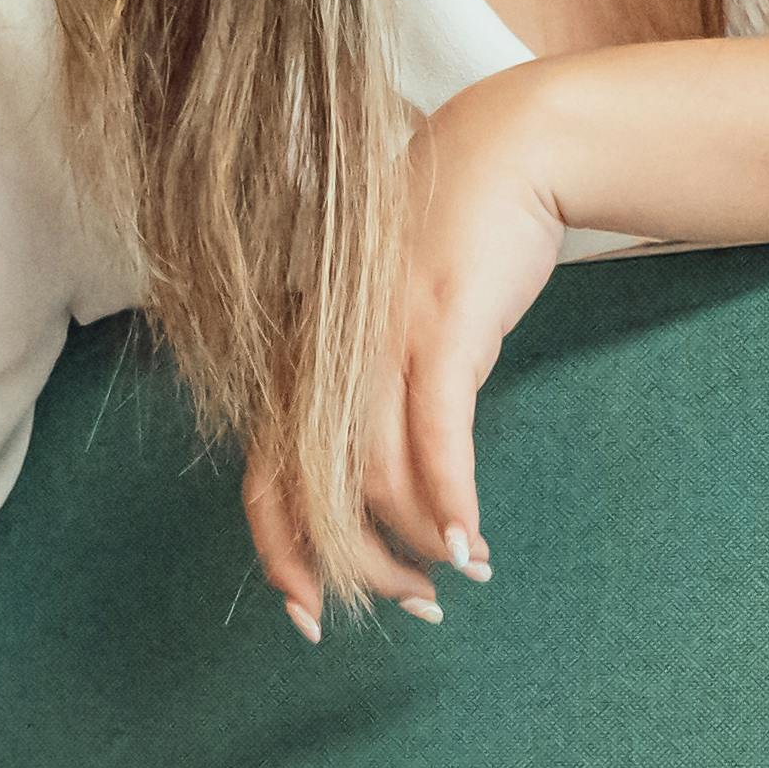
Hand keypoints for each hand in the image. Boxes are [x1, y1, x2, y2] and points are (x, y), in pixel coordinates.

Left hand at [244, 63, 567, 634]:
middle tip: (412, 605)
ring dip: (420, 543)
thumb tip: (384, 482)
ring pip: (376, 479)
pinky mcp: (437, 325)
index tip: (309, 615)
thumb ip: (372, 392)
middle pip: (316, 494)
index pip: (265, 478)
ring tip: (462, 569)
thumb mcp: (391, 327)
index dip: (280, 553)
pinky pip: (435, 441)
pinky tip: (471, 542)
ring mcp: (375, 339)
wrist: (503, 152)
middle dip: (359, 568)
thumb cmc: (447, 243)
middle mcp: (324, 354)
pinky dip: (450, 504)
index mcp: (305, 358)